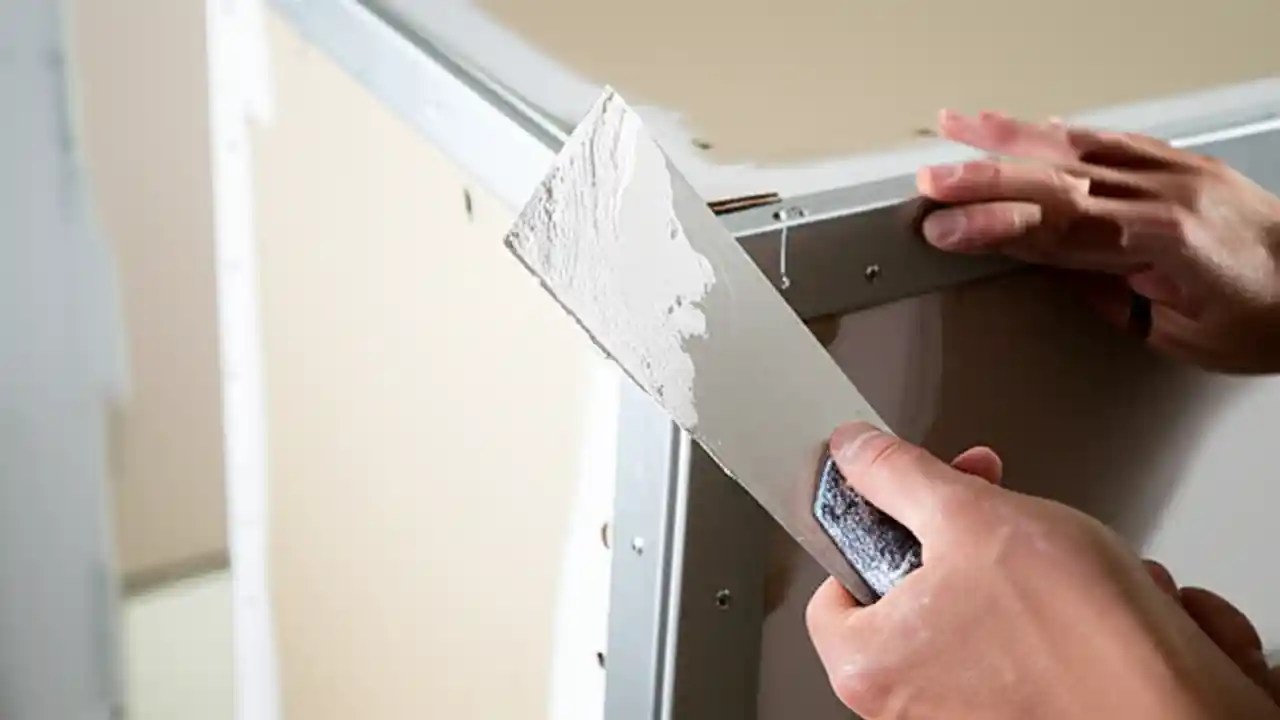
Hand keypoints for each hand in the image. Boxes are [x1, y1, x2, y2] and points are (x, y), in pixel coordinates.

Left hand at [805, 422, 1279, 718]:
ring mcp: (966, 714)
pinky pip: (1023, 643)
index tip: (909, 501)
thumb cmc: (1083, 642)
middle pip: (909, 589)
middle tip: (997, 506)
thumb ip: (899, 476)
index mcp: (868, 664)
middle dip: (966, 535)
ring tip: (1066, 565)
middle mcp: (907, 704)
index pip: (831, 584)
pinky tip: (1096, 600)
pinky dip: (1057, 611)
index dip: (870, 528)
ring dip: (1025, 568)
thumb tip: (856, 452)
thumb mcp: (972, 517)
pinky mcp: (1022, 713)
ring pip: (977, 610)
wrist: (1180, 713)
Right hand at [917, 110, 1279, 371]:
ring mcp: (1173, 172)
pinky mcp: (1183, 165)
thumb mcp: (1182, 335)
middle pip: (1053, 179)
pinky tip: (1037, 126)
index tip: (944, 230)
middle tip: (930, 181)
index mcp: (1160, 241)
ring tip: (958, 124)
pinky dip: (1067, 131)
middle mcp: (1163, 195)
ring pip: (1075, 145)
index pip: (1054, 229)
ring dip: (1010, 135)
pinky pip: (1114, 138)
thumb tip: (1061, 276)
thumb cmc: (1268, 320)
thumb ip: (1114, 299)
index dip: (991, 226)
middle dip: (982, 177)